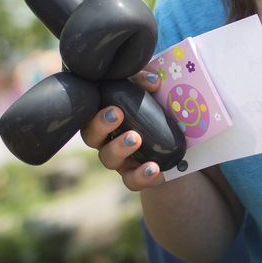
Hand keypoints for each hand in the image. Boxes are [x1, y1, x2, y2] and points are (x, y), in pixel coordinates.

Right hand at [80, 72, 165, 190]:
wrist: (172, 140)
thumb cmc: (150, 108)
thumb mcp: (147, 91)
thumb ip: (145, 81)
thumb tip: (155, 81)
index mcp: (103, 116)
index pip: (89, 113)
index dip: (95, 111)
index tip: (114, 107)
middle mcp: (104, 139)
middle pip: (91, 136)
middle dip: (101, 125)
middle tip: (117, 115)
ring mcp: (117, 159)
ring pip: (108, 159)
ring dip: (120, 148)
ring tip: (136, 139)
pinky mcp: (132, 175)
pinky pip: (131, 181)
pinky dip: (143, 177)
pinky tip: (156, 170)